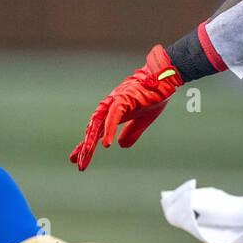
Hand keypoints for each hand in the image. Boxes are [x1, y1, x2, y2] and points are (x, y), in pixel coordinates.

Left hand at [70, 45, 181, 170]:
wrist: (165, 78)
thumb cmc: (154, 96)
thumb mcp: (143, 120)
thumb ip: (132, 132)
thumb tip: (121, 145)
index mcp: (114, 112)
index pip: (97, 131)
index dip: (87, 145)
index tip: (77, 159)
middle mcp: (110, 107)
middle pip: (94, 129)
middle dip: (85, 147)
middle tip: (78, 164)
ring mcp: (116, 102)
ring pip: (99, 123)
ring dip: (91, 140)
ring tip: (86, 155)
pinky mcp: (124, 98)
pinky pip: (113, 116)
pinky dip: (108, 129)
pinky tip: (106, 144)